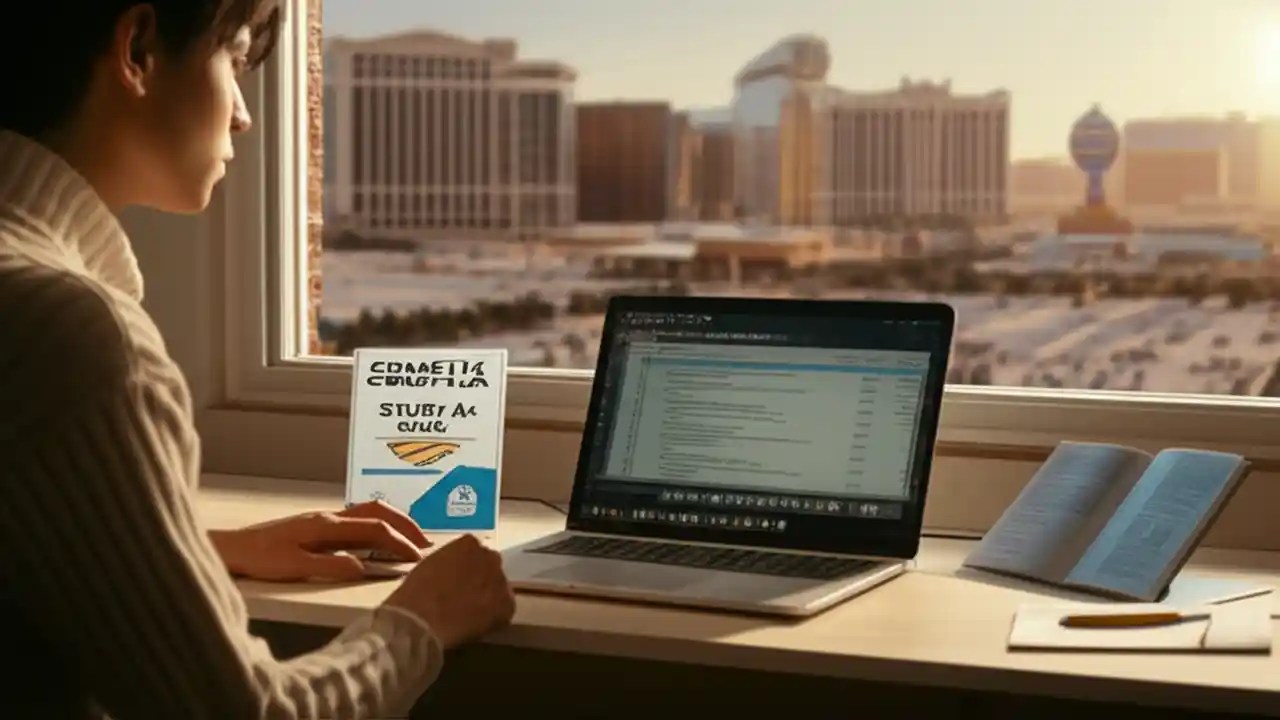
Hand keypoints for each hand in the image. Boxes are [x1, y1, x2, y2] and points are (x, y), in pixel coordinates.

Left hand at [210, 500, 430, 581]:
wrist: (231, 549)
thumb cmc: (258, 559)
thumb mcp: (293, 568)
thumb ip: (330, 566)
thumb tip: (363, 567)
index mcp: (326, 525)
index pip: (375, 529)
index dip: (400, 542)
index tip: (417, 559)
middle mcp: (329, 516)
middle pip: (379, 511)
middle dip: (406, 524)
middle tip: (426, 544)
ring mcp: (324, 518)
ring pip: (370, 511)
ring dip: (394, 522)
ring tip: (411, 539)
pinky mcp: (318, 525)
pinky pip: (359, 519)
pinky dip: (379, 525)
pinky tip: (381, 540)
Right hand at [385, 534, 514, 648]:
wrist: (422, 619)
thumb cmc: (416, 592)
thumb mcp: (431, 564)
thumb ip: (450, 561)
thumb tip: (456, 570)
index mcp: (470, 543)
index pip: (475, 552)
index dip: (467, 569)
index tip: (458, 581)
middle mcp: (491, 557)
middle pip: (491, 567)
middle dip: (482, 580)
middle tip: (466, 597)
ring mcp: (502, 580)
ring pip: (498, 589)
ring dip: (489, 598)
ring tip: (470, 614)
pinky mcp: (508, 604)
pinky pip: (504, 610)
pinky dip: (494, 618)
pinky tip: (476, 625)